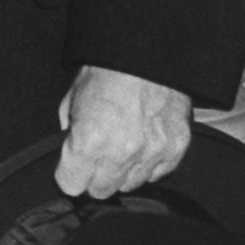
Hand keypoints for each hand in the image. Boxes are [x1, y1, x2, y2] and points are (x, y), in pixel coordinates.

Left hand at [55, 64, 191, 198]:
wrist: (145, 54)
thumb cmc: (105, 72)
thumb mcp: (72, 99)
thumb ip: (69, 133)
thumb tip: (70, 154)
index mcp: (90, 139)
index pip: (72, 185)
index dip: (68, 174)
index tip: (71, 167)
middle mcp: (122, 152)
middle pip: (101, 191)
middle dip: (94, 176)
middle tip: (96, 157)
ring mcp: (152, 152)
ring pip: (130, 185)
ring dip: (122, 171)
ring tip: (121, 144)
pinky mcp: (175, 149)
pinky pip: (157, 173)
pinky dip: (148, 164)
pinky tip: (142, 143)